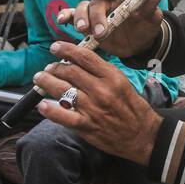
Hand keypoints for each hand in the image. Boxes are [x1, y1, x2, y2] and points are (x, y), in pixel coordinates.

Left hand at [33, 40, 161, 164]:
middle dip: (55, 67)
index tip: (56, 47)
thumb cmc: (134, 109)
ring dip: (46, 82)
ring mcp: (93, 109)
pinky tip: (42, 104)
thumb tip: (80, 63)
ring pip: (62, 90)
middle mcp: (101, 90)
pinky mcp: (87, 126)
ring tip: (40, 78)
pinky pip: (63, 116)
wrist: (144, 136)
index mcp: (112, 77)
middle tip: (50, 67)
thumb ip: (103, 74)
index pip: (84, 57)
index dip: (66, 50)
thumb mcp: (124, 84)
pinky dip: (50, 109)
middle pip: (70, 71)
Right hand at [58, 0, 162, 58]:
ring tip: (83, 30)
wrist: (139, 43)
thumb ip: (152, 7)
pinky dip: (66, 17)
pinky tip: (61, 20)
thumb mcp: (152, 18)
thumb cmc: (145, 26)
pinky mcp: (87, 24)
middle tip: (100, 31)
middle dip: (94, 15)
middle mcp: (105, 1)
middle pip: (95, 2)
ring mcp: (94, 13)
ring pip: (81, 9)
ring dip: (79, 18)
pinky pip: (72, 17)